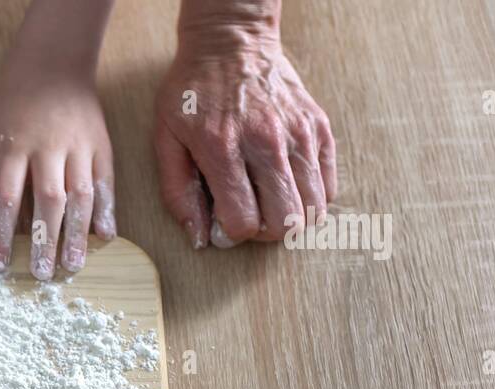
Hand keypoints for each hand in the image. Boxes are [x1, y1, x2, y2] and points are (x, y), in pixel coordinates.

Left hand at [0, 59, 115, 278]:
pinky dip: (107, 209)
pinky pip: (105, 181)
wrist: (53, 60)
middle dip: (45, 241)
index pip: (6, 198)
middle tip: (42, 275)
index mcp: (14, 145)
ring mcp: (79, 146)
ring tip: (72, 265)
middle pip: (48, 202)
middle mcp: (49, 148)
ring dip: (77, 234)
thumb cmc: (8, 98)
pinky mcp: (101, 144)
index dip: (1, 235)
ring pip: (81, 195)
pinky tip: (105, 236)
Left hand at [153, 9, 335, 248]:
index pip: (244, 221)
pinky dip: (311, 196)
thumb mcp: (166, 139)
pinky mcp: (319, 127)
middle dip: (265, 231)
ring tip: (270, 201)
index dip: (232, 233)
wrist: (230, 44)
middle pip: (285, 221)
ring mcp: (299, 134)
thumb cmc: (191, 95)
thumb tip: (199, 238)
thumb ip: (178, 192)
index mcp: (222, 148)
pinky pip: (328, 185)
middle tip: (250, 215)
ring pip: (313, 208)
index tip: (223, 221)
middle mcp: (266, 142)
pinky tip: (288, 185)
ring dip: (291, 217)